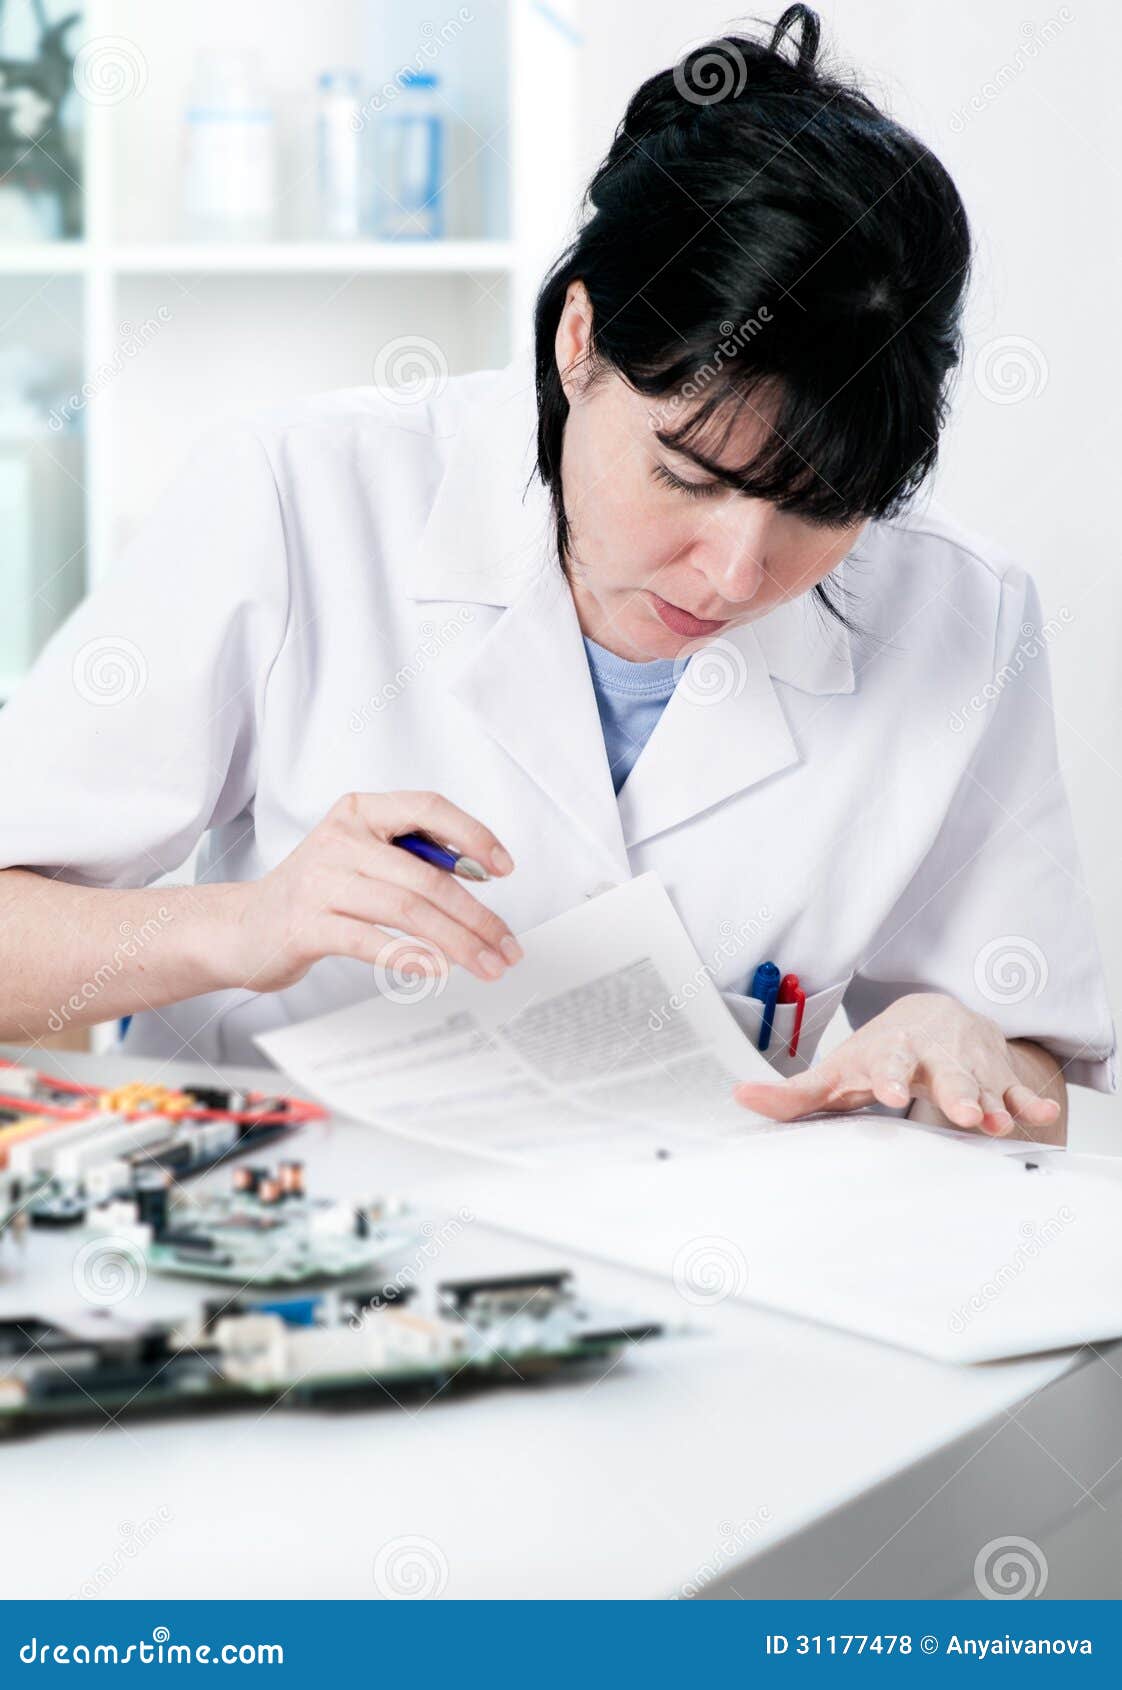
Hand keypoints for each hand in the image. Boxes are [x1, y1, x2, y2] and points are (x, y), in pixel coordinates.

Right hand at [221, 790, 521, 991]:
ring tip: (485, 965)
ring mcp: (320, 881)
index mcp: (360, 812)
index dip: (472, 835)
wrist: (242, 929)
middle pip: (426, 875)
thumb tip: (479, 873)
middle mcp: (340, 839)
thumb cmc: (315, 895)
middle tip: (506, 946)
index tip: (504, 869)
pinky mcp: (306, 925)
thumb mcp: (362, 857)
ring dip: (457, 942)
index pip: (428, 807)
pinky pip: (371, 940)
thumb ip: (411, 858)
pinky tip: (437, 970)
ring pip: (407, 909)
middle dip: (477, 916)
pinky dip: (411, 957)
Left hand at [734, 992, 1061, 1138]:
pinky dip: (1030, 1102)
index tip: (888, 1091)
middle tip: (962, 1114)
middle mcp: (933, 1056)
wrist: (935, 1015)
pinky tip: (1043, 1114)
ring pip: (984, 1084)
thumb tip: (738, 1099)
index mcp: (891, 1053)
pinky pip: (1018, 1091)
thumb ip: (793, 1093)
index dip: (889, 1076)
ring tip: (995, 1123)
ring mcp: (969, 1066)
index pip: (888, 1062)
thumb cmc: (878, 1054)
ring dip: (991, 1101)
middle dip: (955, 1091)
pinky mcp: (998, 1077)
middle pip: (946, 1073)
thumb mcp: (839, 1071)